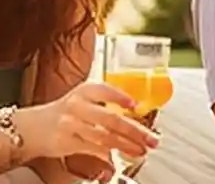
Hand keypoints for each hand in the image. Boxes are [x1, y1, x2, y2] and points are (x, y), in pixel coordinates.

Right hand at [13, 81, 159, 162]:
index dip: (122, 98)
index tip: (136, 105)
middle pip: (111, 119)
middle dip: (135, 130)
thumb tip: (138, 115)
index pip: (105, 91)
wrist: (33, 127)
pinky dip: (110, 153)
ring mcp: (70, 125)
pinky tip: (122, 154)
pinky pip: (93, 148)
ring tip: (142, 149)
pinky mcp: (66, 142)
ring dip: (127, 145)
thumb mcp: (85, 100)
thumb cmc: (67, 112)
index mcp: (85, 91)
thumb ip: (109, 104)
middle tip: (151, 138)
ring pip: (104, 136)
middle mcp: (77, 106)